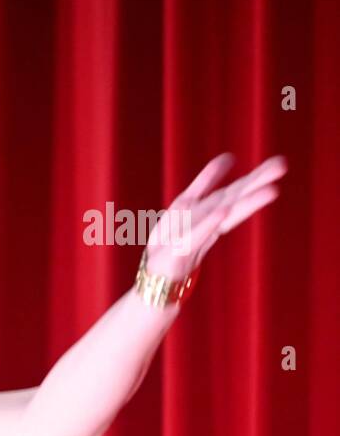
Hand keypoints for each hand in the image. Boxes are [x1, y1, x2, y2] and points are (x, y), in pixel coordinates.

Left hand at [144, 152, 286, 280]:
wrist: (154, 277)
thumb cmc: (170, 242)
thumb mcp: (185, 205)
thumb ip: (206, 183)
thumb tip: (230, 158)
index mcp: (209, 211)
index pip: (234, 192)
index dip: (255, 177)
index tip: (279, 162)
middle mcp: (206, 223)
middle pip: (234, 200)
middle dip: (256, 184)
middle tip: (281, 167)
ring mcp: (194, 237)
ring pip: (223, 217)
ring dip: (245, 203)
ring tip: (271, 190)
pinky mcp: (179, 252)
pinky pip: (195, 235)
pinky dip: (210, 223)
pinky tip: (224, 212)